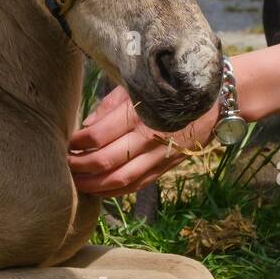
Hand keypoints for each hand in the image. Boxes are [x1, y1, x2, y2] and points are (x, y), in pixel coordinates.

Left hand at [68, 86, 220, 196]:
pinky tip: (97, 190)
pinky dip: (113, 191)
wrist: (216, 102)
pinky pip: (135, 185)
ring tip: (75, 182)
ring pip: (119, 179)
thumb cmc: (171, 88)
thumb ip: (110, 107)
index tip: (66, 142)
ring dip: (92, 184)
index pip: (98, 135)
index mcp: (140, 114)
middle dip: (79, 166)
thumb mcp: (139, 87)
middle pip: (105, 161)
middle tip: (63, 164)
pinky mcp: (165, 168)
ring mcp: (159, 156)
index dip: (78, 142)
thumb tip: (86, 126)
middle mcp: (149, 138)